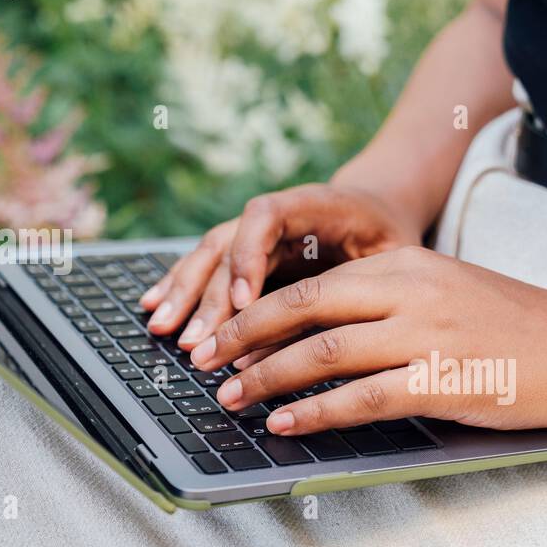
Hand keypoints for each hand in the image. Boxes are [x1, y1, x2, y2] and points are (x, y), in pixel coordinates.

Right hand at [139, 183, 421, 350]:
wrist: (379, 208)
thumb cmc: (390, 237)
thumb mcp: (392, 255)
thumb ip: (357, 285)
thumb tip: (317, 340)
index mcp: (315, 203)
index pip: (266, 217)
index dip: (250, 257)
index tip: (245, 302)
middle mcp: (275, 214)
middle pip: (230, 246)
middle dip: (210, 298)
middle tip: (196, 342)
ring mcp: (255, 231)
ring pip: (210, 257)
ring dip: (184, 293)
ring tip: (162, 327)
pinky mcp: (245, 249)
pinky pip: (207, 265)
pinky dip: (180, 285)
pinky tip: (154, 306)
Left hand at [187, 247, 546, 435]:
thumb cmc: (521, 331)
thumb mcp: (452, 295)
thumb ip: (395, 304)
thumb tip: (329, 337)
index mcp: (409, 264)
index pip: (315, 282)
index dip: (259, 309)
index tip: (223, 332)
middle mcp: (412, 290)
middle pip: (305, 307)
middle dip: (244, 336)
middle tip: (203, 362)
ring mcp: (429, 334)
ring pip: (325, 351)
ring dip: (268, 377)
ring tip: (230, 398)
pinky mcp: (445, 379)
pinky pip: (363, 396)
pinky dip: (316, 411)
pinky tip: (286, 423)